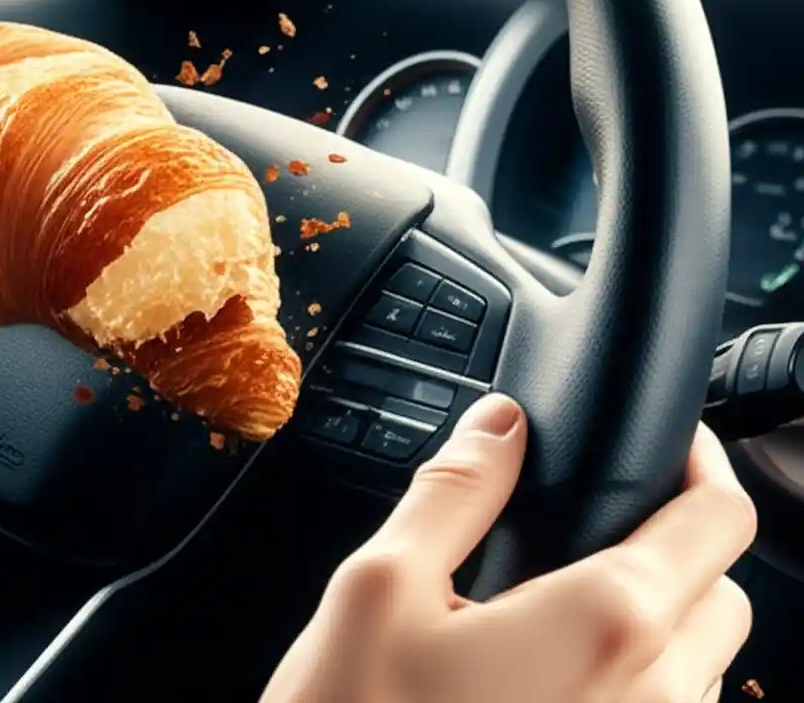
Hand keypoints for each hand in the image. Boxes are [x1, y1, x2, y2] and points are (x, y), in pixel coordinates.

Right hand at [263, 394, 755, 702]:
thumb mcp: (379, 587)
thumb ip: (454, 492)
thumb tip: (501, 426)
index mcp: (604, 624)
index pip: (719, 517)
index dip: (698, 458)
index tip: (665, 442)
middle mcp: (652, 694)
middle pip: (721, 589)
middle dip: (675, 541)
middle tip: (592, 527)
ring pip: (702, 661)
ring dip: (659, 617)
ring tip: (556, 608)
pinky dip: (633, 677)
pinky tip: (547, 676)